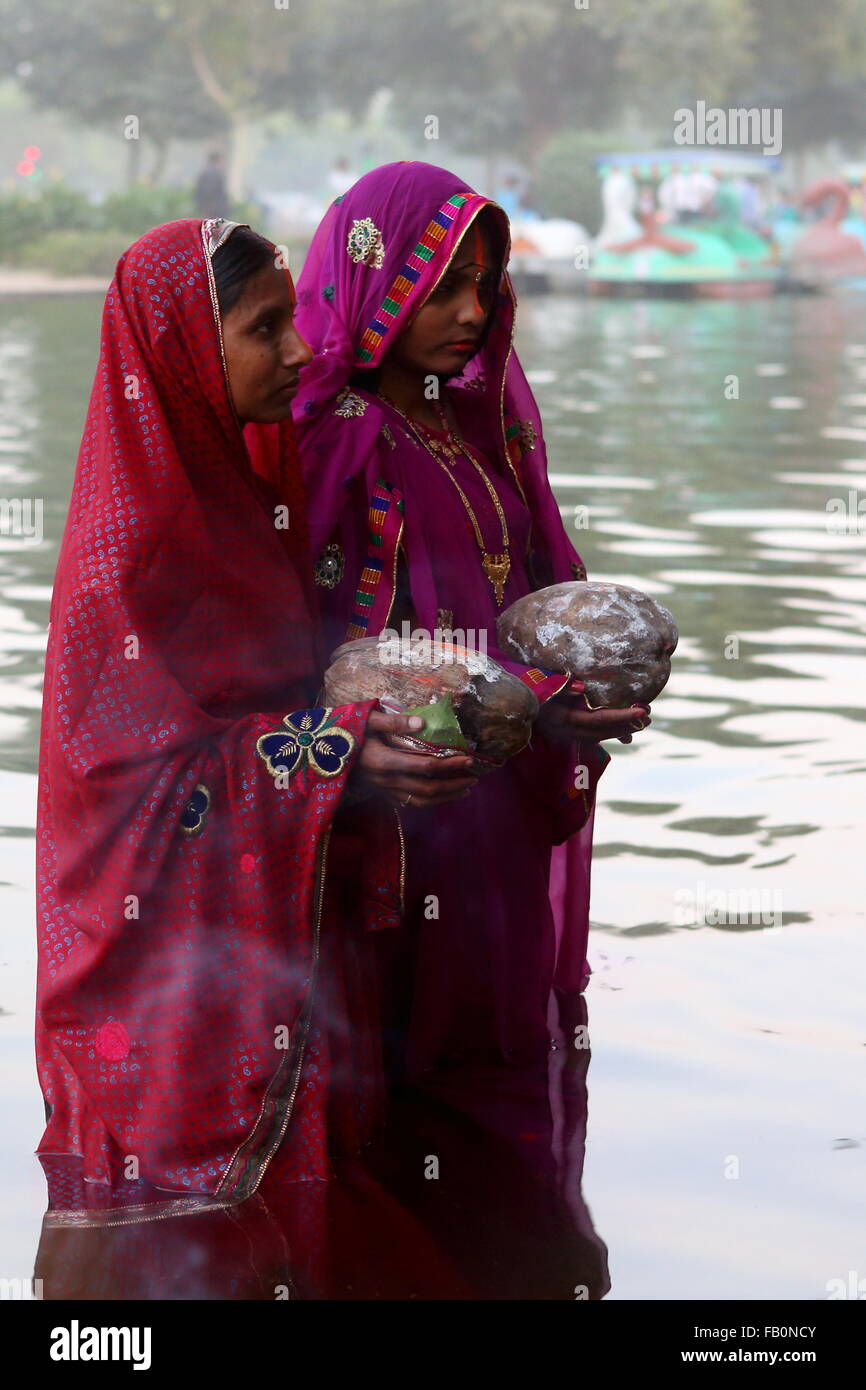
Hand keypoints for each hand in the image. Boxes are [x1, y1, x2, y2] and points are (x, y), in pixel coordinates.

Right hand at [352, 709, 479, 808]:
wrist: (320, 752)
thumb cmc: (345, 731)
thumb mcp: (366, 719)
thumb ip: (393, 722)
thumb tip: (422, 723)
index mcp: (384, 761)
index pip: (426, 767)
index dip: (450, 765)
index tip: (468, 759)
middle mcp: (386, 780)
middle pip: (428, 789)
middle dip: (454, 785)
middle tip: (474, 777)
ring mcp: (383, 790)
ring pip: (421, 801)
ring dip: (446, 798)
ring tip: (464, 790)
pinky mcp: (381, 794)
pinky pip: (409, 803)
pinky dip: (429, 802)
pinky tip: (440, 796)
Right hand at [536, 694, 651, 745]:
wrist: (511, 708)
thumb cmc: (525, 690)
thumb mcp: (540, 686)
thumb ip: (560, 687)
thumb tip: (581, 688)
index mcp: (562, 719)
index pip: (598, 719)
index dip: (621, 716)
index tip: (642, 711)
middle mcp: (566, 732)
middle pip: (603, 731)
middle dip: (627, 724)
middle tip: (648, 715)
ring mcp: (566, 736)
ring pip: (600, 736)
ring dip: (621, 729)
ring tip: (643, 721)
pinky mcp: (566, 735)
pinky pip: (593, 736)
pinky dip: (609, 733)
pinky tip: (625, 734)